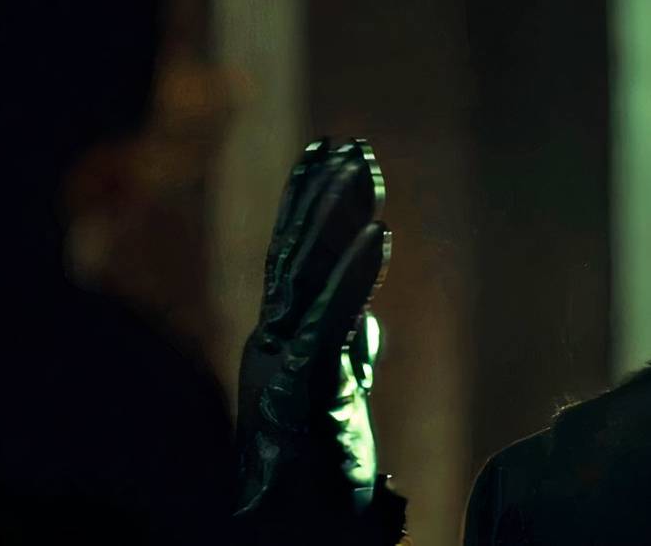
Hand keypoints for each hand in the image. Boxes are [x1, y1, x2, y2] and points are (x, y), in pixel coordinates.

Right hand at [235, 138, 398, 536]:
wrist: (299, 527)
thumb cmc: (319, 466)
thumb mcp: (336, 396)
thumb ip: (344, 353)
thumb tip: (363, 322)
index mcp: (278, 339)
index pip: (290, 256)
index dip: (306, 201)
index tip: (327, 152)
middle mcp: (271, 341)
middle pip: (293, 251)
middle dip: (321, 194)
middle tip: (349, 143)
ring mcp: (280, 362)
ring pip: (304, 273)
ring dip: (334, 215)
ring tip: (361, 167)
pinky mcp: (302, 388)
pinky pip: (330, 319)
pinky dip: (353, 273)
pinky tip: (379, 232)